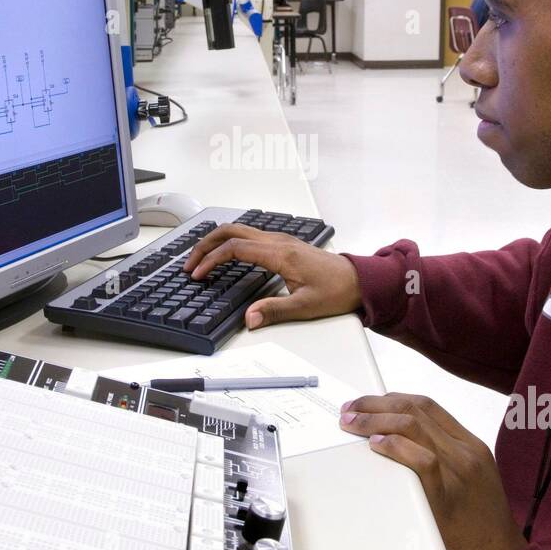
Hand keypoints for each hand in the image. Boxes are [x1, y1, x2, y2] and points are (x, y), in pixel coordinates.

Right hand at [181, 224, 362, 327]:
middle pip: (231, 231)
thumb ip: (274, 311)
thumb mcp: (305, 306)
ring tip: (202, 260)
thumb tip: (249, 318)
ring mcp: (281, 241)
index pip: (234, 248)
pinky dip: (230, 243)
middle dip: (205, 244)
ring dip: (217, 241)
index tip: (198, 274)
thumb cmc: (337, 291)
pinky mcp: (284, 245)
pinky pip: (250, 236)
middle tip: (190, 263)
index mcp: (280, 254)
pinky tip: (226, 258)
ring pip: (240, 230)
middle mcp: (278, 242)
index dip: (211, 259)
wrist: (360, 281)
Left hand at [340, 393, 525, 549]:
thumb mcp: (474, 480)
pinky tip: (375, 445)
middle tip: (350, 408)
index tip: (369, 402)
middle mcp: (466, 453)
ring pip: (413, 427)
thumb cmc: (482, 528)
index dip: (392, 398)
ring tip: (352, 423)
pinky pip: (422, 460)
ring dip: (374, 420)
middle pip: (415, 410)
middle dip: (375, 404)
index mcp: (471, 446)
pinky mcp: (447, 496)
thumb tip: (401, 442)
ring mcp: (458, 472)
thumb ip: (446, 458)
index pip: (428, 406)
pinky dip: (395, 447)